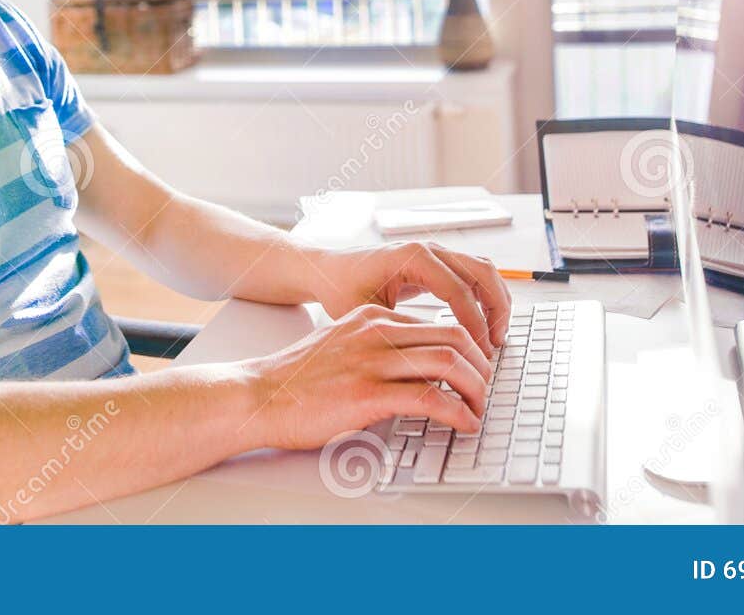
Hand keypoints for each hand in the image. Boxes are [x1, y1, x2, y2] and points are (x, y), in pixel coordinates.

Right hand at [241, 304, 489, 449]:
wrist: (257, 396)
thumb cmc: (295, 381)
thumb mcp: (341, 347)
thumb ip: (376, 350)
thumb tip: (415, 371)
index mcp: (371, 319)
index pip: (439, 324)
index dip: (469, 348)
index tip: (477, 370)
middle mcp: (376, 332)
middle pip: (455, 336)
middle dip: (482, 364)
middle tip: (486, 388)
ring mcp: (372, 361)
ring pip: (450, 363)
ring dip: (477, 389)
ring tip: (480, 408)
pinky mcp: (367, 394)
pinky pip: (431, 399)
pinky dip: (458, 413)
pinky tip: (464, 424)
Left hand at [303, 241, 510, 356]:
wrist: (329, 270)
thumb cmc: (342, 288)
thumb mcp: (365, 314)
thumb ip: (397, 332)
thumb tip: (427, 360)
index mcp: (412, 257)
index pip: (458, 289)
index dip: (473, 323)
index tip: (480, 352)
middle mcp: (428, 250)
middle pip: (482, 271)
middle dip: (496, 308)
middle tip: (496, 344)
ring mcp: (435, 254)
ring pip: (482, 271)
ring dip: (495, 302)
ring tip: (495, 338)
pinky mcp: (436, 264)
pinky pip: (472, 276)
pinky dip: (485, 297)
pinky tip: (482, 326)